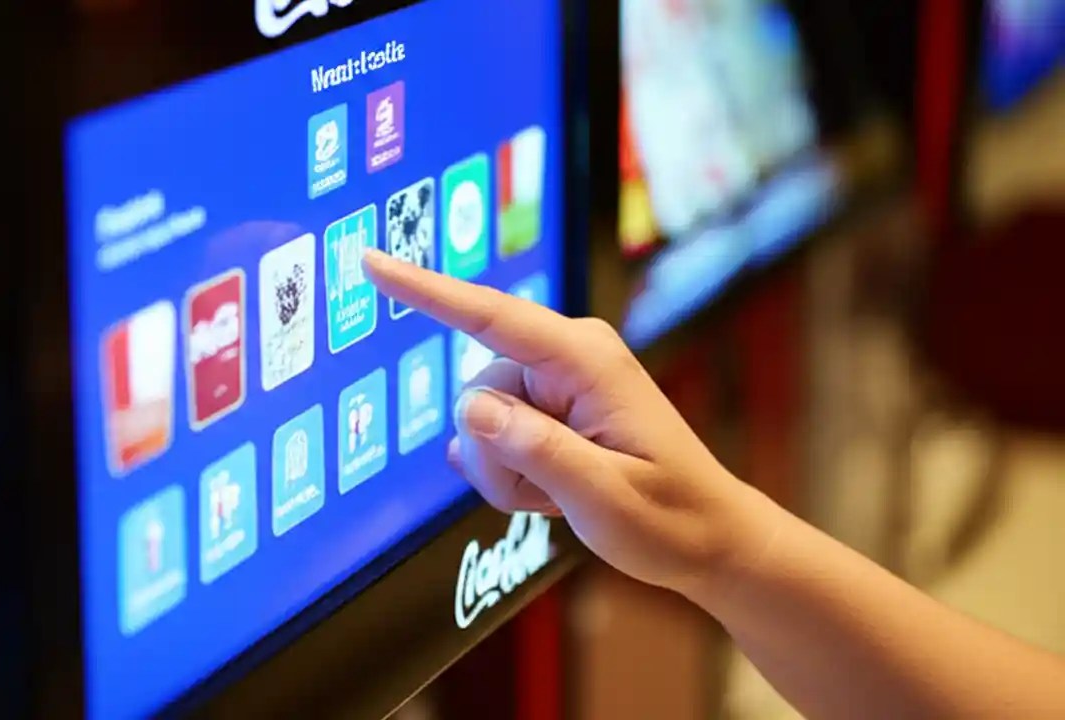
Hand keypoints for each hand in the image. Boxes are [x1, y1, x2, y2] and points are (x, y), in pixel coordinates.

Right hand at [362, 249, 780, 598]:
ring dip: (506, 472)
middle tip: (549, 492)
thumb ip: (537, 449)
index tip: (370, 261)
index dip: (423, 289)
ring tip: (559, 494)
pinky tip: (551, 489)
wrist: (705, 538)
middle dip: (497, 456)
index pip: (489, 315)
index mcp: (585, 360)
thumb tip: (475, 409)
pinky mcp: (548, 405)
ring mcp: (556, 380)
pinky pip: (493, 433)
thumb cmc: (669, 517)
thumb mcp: (604, 495)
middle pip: (478, 391)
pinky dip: (512, 473)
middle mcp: (568, 357)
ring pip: (480, 421)